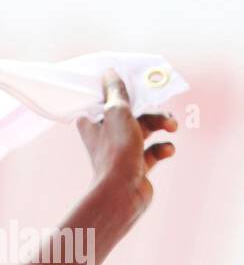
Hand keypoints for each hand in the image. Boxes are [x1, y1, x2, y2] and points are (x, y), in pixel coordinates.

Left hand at [77, 68, 176, 215]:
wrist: (122, 192)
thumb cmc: (116, 149)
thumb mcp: (117, 112)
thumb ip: (116, 91)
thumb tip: (109, 72)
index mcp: (93, 124)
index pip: (103, 102)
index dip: (118, 93)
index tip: (134, 86)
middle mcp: (105, 137)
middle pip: (132, 114)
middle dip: (152, 111)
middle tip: (165, 114)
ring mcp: (122, 153)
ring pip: (146, 130)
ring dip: (162, 125)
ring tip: (172, 127)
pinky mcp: (137, 167)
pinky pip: (154, 151)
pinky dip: (163, 148)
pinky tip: (166, 151)